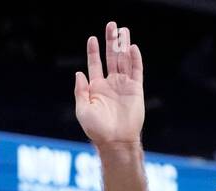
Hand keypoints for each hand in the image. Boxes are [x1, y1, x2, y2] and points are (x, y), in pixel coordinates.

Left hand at [74, 22, 143, 147]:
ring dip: (123, 46)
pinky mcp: (136, 90)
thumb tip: (79, 73)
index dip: (94, 51)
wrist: (116, 141)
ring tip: (123, 31)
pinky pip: (136, 71)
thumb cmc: (97, 129)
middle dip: (111, 41)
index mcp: (97, 88)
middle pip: (111, 57)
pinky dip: (135, 59)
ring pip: (124, 61)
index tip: (92, 39)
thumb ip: (80, 91)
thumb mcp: (82, 110)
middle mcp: (111, 84)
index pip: (95, 64)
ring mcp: (124, 86)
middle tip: (111, 25)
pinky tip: (132, 48)